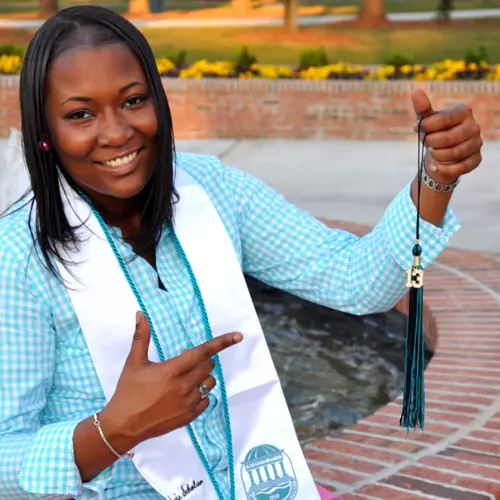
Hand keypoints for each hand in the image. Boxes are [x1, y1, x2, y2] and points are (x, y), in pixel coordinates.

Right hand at [99, 312, 242, 452]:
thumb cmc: (128, 391)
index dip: (222, 342)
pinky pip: (206, 400)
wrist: (123, 426)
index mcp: (172, 370)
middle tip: (183, 361)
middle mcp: (184, 386)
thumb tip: (140, 313)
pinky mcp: (189, 416)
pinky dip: (200, 394)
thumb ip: (141, 337)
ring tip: (185, 378)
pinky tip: (184, 394)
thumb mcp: (133, 362)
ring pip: (209, 383)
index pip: (203, 352)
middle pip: (208, 365)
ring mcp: (188, 403)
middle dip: (201, 359)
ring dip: (202, 376)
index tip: (238, 336)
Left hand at [411, 88, 482, 183]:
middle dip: (431, 143)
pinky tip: (434, 167)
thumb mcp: (426, 120)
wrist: (442, 152)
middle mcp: (474, 126)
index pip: (444, 119)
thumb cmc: (434, 132)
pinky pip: (460, 168)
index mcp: (464, 111)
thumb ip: (422, 107)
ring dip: (436, 156)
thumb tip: (415, 90)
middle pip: (448, 138)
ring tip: (432, 152)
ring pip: (454, 154)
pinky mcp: (476, 160)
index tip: (420, 128)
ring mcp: (476, 143)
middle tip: (427, 142)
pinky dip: (443, 169)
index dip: (427, 126)